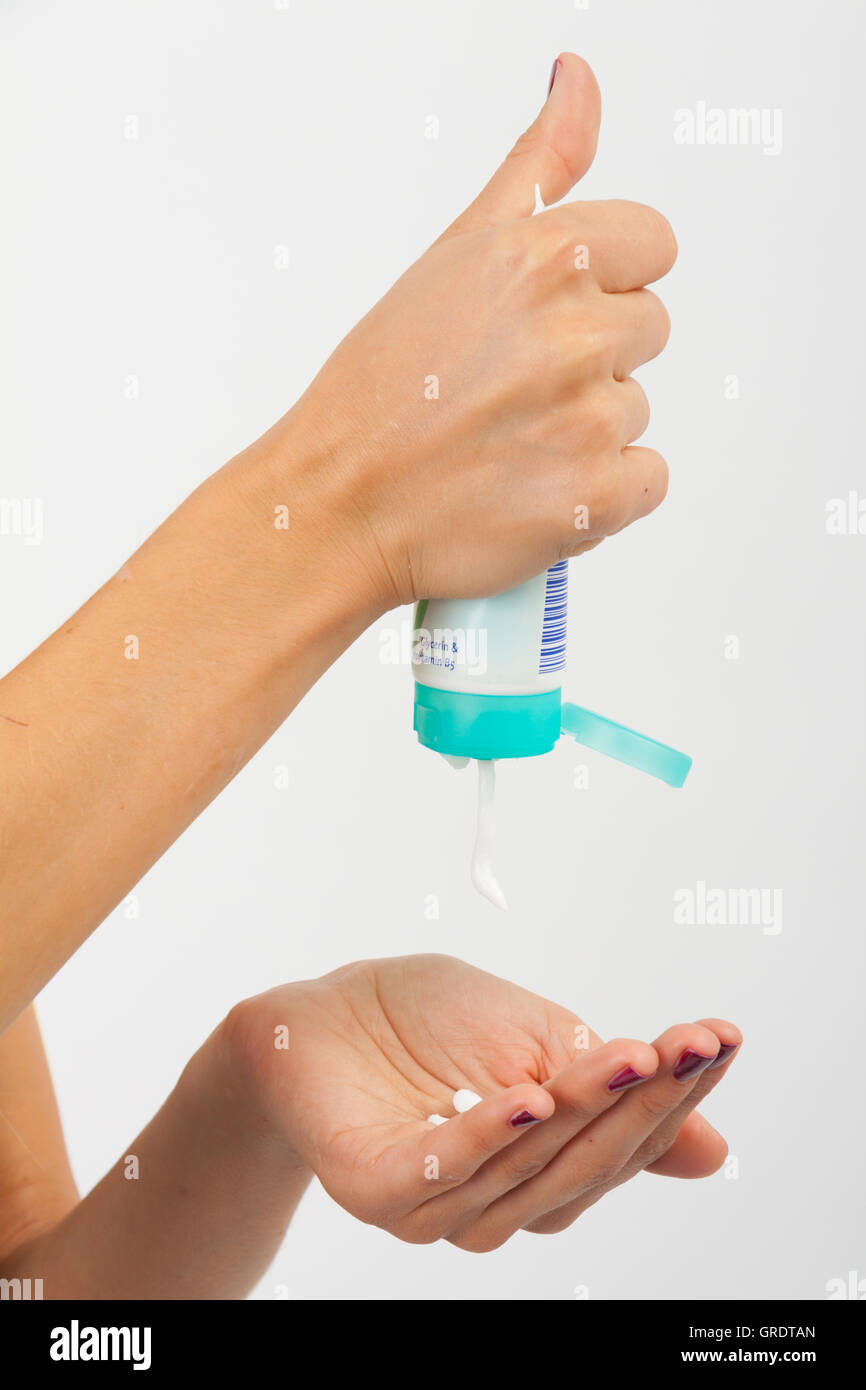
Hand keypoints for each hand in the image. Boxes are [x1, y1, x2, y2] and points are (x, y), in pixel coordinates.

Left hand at [225, 954, 740, 1251]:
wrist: (318, 1013)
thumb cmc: (427, 1024)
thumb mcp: (537, 1043)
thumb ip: (609, 1093)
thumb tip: (715, 1152)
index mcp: (537, 1173)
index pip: (620, 1146)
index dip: (672, 1097)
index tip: (717, 1039)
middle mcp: (493, 1203)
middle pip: (584, 1165)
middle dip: (643, 1104)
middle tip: (686, 1044)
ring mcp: (433, 1206)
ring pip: (524, 1169)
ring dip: (579, 1113)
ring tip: (628, 1058)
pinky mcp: (376, 1188)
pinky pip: (440, 1170)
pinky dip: (487, 1136)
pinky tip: (528, 1097)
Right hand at [283, 52, 675, 609]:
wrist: (340, 503)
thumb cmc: (382, 386)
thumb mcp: (454, 253)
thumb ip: (538, 166)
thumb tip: (578, 78)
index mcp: (546, 257)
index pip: (652, 244)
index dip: (603, 280)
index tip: (547, 315)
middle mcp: (576, 333)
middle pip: (646, 328)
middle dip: (591, 355)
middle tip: (510, 387)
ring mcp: (590, 421)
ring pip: (636, 409)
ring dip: (587, 428)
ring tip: (509, 442)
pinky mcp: (596, 499)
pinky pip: (645, 480)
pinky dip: (602, 492)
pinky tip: (538, 485)